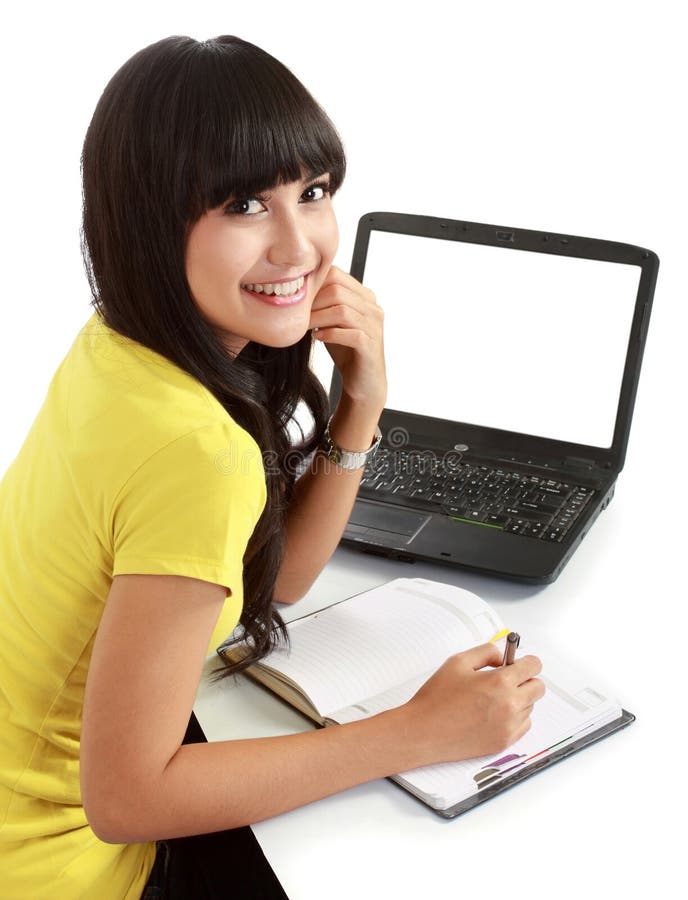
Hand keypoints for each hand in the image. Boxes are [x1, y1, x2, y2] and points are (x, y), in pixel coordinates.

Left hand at [309, 265, 385, 406]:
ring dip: (318, 318)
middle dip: (313, 302)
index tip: (297, 298)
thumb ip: (323, 304)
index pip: (337, 275)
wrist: (363, 382)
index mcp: (365, 297)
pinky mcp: (371, 346)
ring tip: (304, 327)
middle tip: (296, 315)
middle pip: (338, 291)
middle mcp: (373, 308)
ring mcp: (374, 327)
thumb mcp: (333, 321)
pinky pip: (350, 334)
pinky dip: (330, 334)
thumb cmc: (345, 349)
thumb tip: (296, 288)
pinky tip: (317, 338)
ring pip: (342, 311)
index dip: (313, 284)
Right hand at [403, 643, 544, 764]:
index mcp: (500, 682)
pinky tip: (493, 714)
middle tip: (508, 680)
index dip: (527, 661)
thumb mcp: (458, 662)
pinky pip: (523, 725)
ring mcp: (509, 726)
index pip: (533, 666)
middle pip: (538, 688)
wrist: (424, 731)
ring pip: (530, 707)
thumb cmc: (437, 698)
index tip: (521, 662)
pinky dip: (514, 718)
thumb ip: (485, 652)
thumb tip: (501, 656)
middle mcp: (509, 705)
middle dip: (526, 680)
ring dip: (518, 699)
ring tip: (492, 699)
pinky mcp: (504, 742)